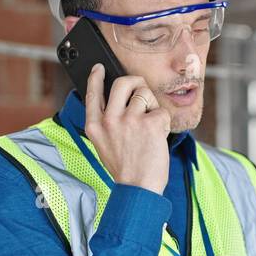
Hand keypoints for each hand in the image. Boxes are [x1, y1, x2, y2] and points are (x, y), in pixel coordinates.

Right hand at [83, 64, 170, 194]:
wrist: (138, 188)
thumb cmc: (125, 169)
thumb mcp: (104, 145)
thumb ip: (107, 123)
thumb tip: (119, 102)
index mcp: (95, 126)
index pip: (92, 94)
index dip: (95, 78)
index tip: (99, 68)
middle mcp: (109, 120)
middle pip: (123, 83)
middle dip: (136, 82)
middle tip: (141, 89)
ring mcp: (129, 120)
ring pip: (145, 95)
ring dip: (152, 107)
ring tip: (150, 128)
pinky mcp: (150, 123)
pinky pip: (161, 111)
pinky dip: (164, 122)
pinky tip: (158, 137)